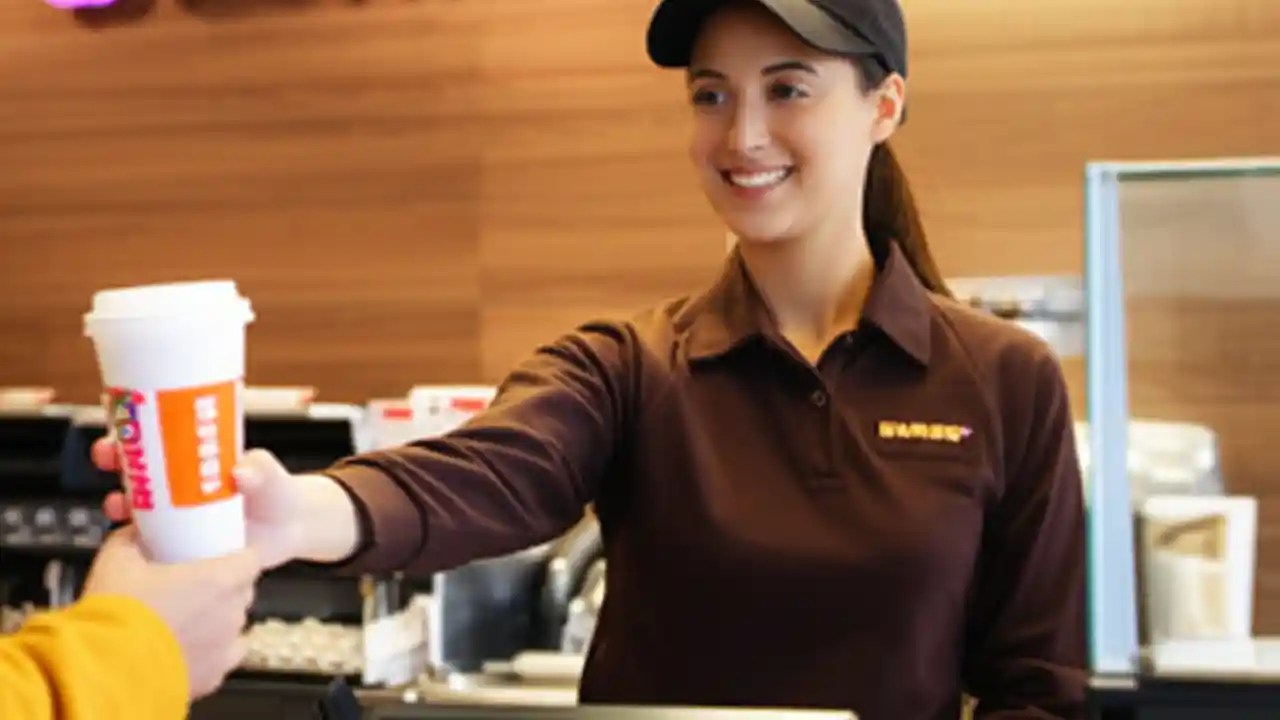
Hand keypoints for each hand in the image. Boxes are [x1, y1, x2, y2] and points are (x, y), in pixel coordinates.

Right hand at [82, 526, 259, 698]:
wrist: (105, 668)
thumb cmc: (117, 610)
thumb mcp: (117, 558)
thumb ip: (132, 538)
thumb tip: (136, 529)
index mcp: (220, 579)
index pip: (253, 559)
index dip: (239, 555)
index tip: (222, 554)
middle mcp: (231, 613)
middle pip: (243, 590)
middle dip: (226, 586)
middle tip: (194, 583)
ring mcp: (226, 647)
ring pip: (234, 624)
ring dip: (218, 618)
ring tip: (186, 617)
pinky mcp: (213, 675)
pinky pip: (225, 657)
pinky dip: (213, 651)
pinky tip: (191, 646)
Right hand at [93, 440, 359, 567]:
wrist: (290, 530)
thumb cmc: (278, 493)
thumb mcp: (270, 475)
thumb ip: (260, 470)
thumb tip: (241, 472)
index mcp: (199, 460)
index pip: (160, 439)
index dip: (136, 431)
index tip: (120, 426)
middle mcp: (183, 486)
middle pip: (139, 468)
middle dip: (116, 459)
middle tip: (106, 455)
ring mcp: (180, 516)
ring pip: (139, 504)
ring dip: (120, 501)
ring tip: (117, 503)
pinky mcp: (182, 544)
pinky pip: (151, 540)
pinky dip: (134, 540)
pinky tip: (129, 540)